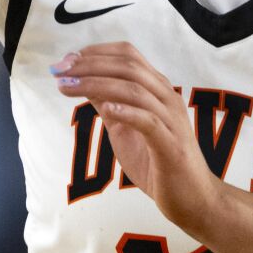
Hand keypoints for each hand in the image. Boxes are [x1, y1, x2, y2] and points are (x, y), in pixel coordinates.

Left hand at [51, 42, 224, 232]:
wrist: (193, 200)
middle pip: (128, 67)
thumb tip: (81, 82)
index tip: (66, 60)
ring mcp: (172, 121)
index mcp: (157, 91)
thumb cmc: (158, 164)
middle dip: (89, 65)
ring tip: (67, 87)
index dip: (95, 53)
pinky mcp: (171, 146)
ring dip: (96, 84)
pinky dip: (126, 111)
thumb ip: (108, 105)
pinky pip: (149, 121)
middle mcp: (166, 98)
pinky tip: (105, 109)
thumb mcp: (124, 129)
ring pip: (135, 90)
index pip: (128, 55)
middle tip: (59, 71)